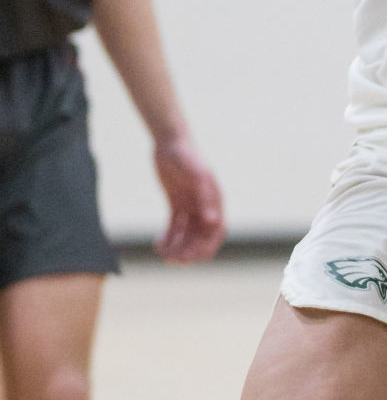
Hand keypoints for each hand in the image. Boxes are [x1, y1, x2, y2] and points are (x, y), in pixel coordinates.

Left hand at [153, 133, 225, 262]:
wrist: (169, 141)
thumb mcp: (195, 173)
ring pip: (188, 235)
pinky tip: (158, 243)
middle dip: (189, 251)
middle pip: (201, 237)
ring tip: (162, 251)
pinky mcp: (178, 204)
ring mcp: (192, 205)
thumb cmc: (184, 154)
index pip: (216, 232)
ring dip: (178, 247)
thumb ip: (206, 195)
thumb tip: (214, 221)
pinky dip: (169, 238)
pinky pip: (176, 227)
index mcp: (215, 200)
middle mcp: (205, 206)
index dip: (205, 247)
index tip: (189, 257)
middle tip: (171, 259)